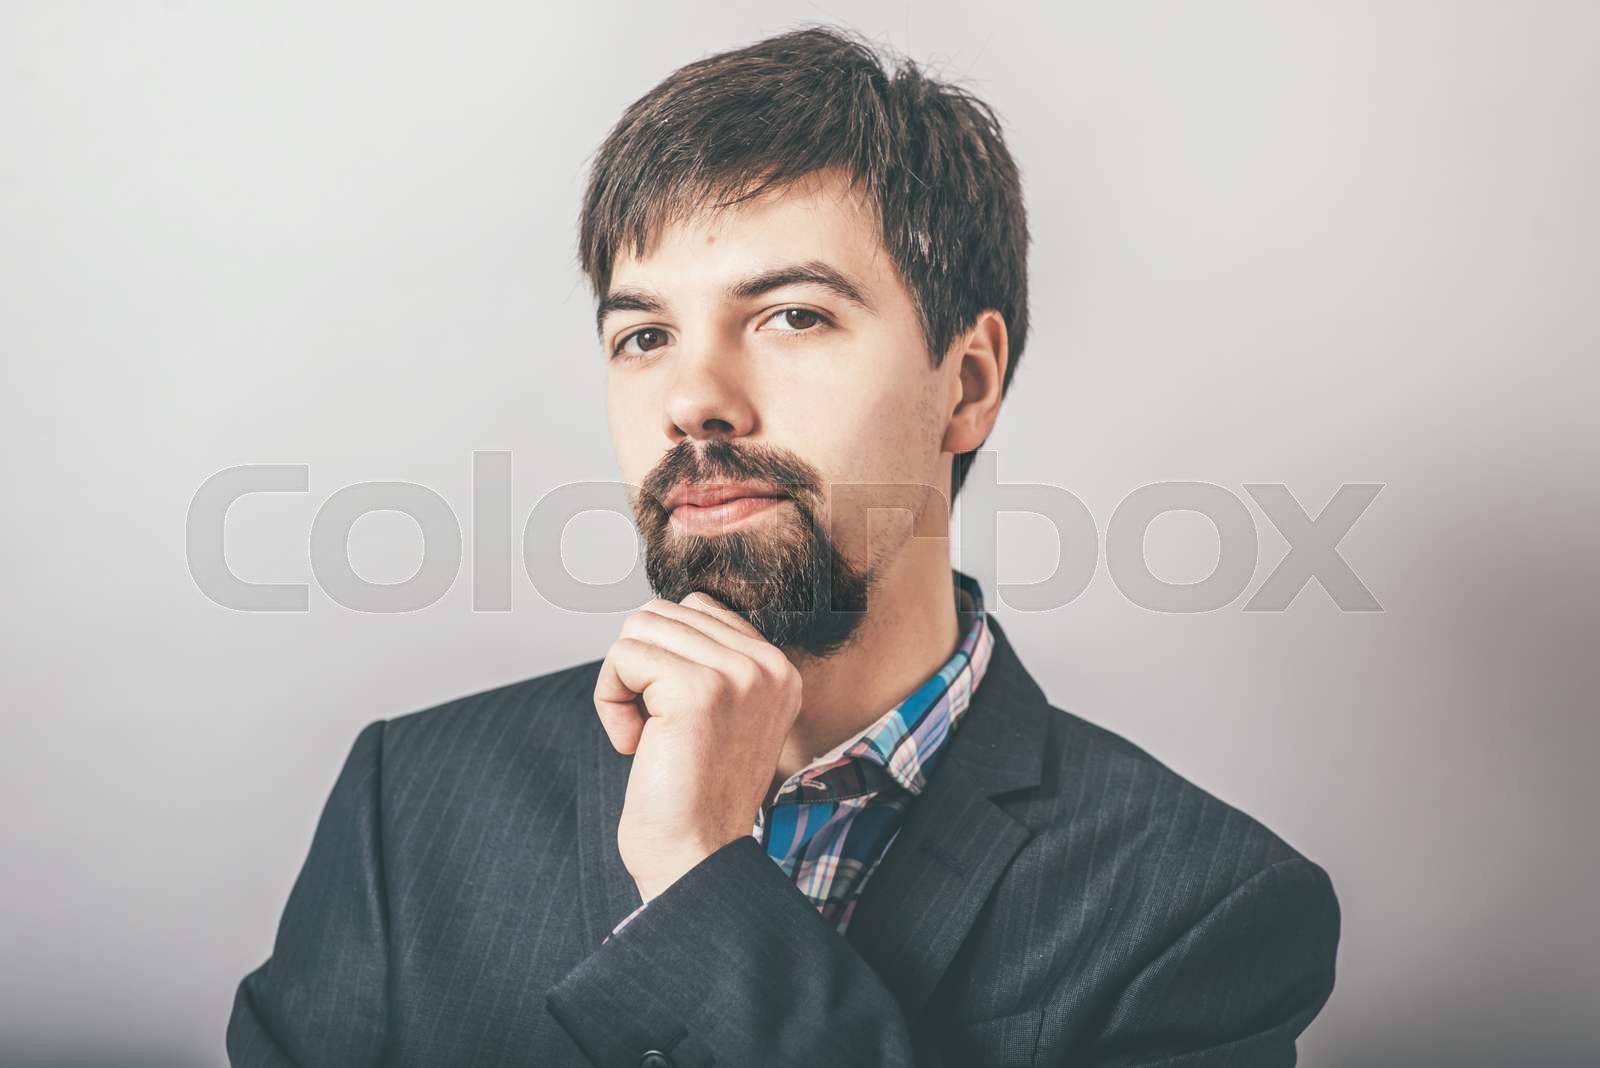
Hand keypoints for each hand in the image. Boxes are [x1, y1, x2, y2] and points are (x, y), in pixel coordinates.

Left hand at [594, 591, 802, 902]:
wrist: (695, 859)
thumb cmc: (693, 796)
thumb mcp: (721, 717)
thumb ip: (707, 661)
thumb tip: (654, 616)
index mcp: (777, 669)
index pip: (698, 609)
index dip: (663, 660)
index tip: (675, 718)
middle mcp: (767, 666)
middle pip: (663, 613)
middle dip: (639, 668)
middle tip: (655, 730)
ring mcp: (736, 674)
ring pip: (639, 628)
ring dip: (622, 684)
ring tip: (646, 736)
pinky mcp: (698, 689)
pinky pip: (623, 657)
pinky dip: (611, 702)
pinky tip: (635, 745)